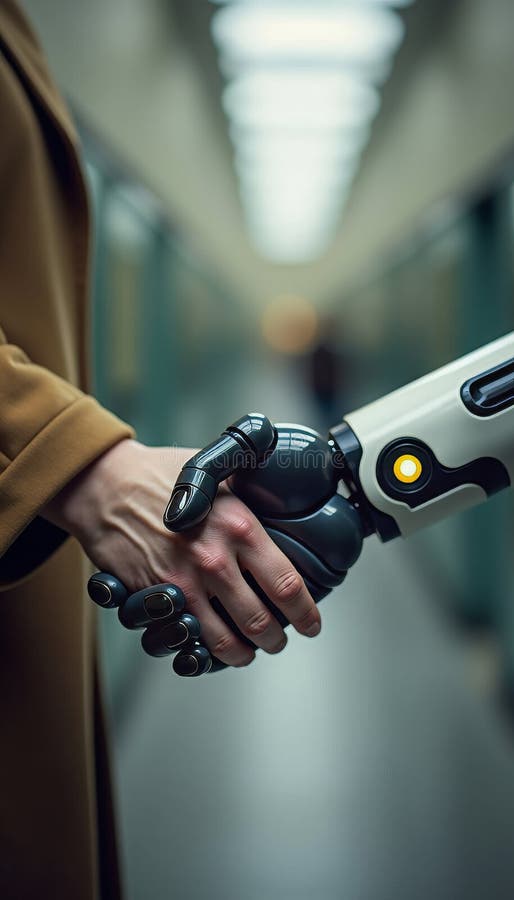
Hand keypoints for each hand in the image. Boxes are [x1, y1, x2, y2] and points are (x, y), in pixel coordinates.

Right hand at [42, 439, 320, 667]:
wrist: (107, 486)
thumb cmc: (163, 476)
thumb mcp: (218, 474)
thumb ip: (250, 496)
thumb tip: (286, 500)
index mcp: (240, 526)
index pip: (287, 584)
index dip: (306, 613)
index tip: (311, 623)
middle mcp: (215, 559)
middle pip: (261, 621)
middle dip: (276, 639)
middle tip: (280, 640)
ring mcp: (183, 582)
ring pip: (225, 640)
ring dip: (243, 653)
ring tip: (249, 651)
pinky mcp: (156, 597)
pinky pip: (188, 637)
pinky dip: (204, 650)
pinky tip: (211, 646)